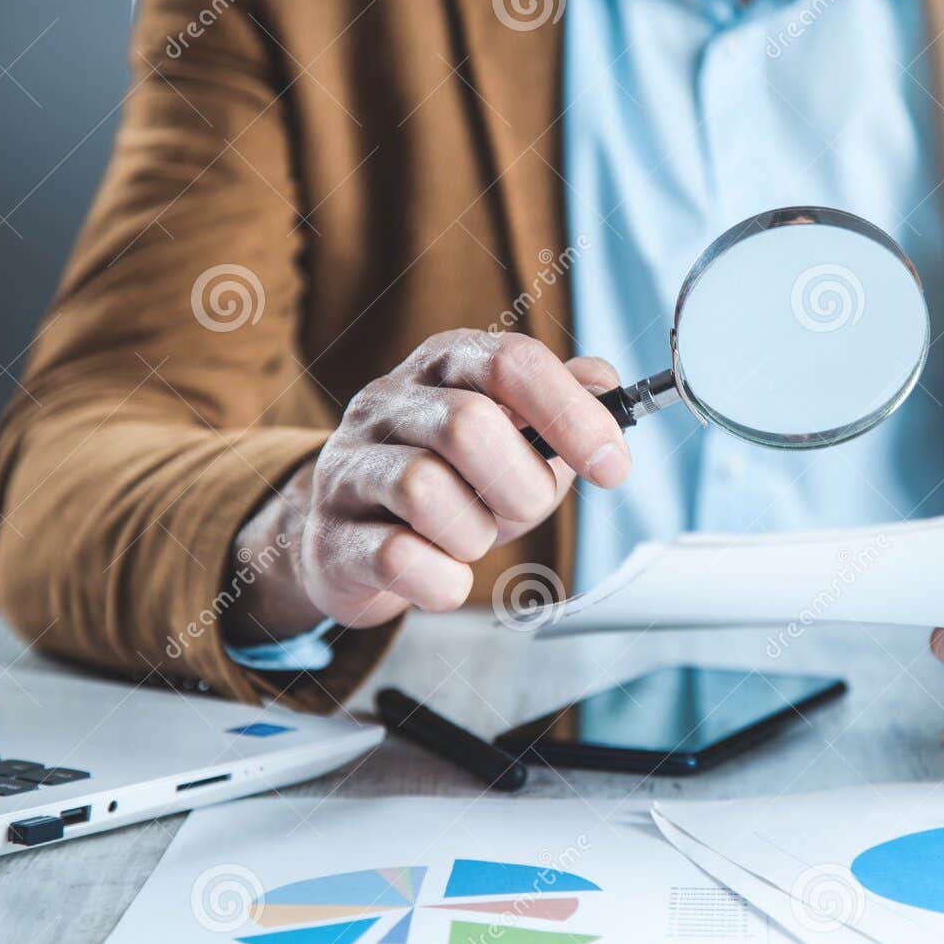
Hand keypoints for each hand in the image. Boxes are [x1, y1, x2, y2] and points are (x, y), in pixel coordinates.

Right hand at [224, 330, 629, 640]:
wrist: (353, 538)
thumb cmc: (450, 480)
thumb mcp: (515, 437)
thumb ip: (562, 405)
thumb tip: (605, 380)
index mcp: (444, 365)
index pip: (511, 362)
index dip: (572, 414)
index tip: (613, 466)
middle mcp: (387, 403)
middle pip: (469, 425)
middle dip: (521, 485)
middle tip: (522, 508)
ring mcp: (349, 466)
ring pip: (424, 489)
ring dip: (474, 533)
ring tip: (470, 537)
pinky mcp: (330, 536)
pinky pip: (397, 558)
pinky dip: (442, 580)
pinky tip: (442, 574)